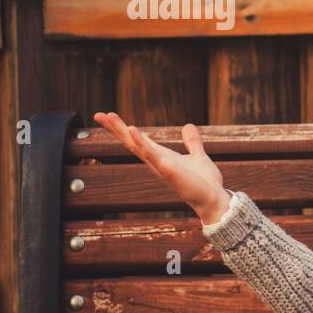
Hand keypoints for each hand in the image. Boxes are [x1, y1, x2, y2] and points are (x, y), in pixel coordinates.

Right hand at [92, 112, 231, 224]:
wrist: (214, 198)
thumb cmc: (203, 182)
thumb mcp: (197, 156)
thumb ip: (192, 142)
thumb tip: (188, 126)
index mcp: (161, 156)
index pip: (137, 139)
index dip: (123, 128)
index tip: (107, 115)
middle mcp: (156, 161)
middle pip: (131, 141)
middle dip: (115, 128)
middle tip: (98, 114)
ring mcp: (160, 166)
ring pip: (137, 146)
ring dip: (123, 131)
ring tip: (109, 117)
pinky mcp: (169, 171)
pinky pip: (153, 155)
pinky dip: (142, 143)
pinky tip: (133, 130)